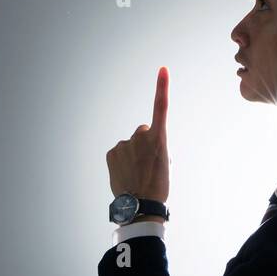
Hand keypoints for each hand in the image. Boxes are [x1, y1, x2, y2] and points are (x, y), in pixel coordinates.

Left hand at [106, 66, 169, 201]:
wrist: (141, 206)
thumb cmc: (157, 187)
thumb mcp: (164, 163)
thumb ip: (154, 147)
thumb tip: (142, 148)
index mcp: (158, 138)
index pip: (160, 107)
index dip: (162, 87)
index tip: (163, 69)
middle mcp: (140, 136)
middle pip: (142, 133)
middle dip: (144, 143)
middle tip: (148, 164)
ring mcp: (124, 144)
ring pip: (130, 145)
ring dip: (133, 155)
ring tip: (137, 174)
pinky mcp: (112, 152)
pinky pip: (118, 153)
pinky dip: (121, 161)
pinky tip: (126, 175)